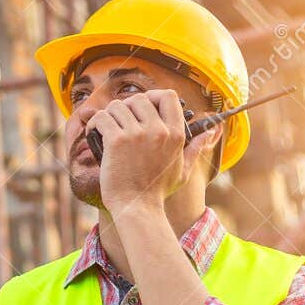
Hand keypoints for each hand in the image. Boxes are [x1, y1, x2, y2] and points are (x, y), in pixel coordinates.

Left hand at [88, 88, 219, 212]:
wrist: (137, 208)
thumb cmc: (157, 191)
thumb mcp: (184, 170)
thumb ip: (195, 149)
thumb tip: (210, 133)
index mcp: (176, 134)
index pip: (168, 96)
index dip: (152, 96)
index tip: (142, 109)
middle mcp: (158, 130)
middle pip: (139, 98)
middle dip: (126, 107)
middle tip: (119, 122)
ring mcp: (137, 134)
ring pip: (117, 106)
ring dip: (109, 115)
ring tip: (106, 128)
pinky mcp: (117, 141)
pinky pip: (102, 117)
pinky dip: (94, 123)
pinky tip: (94, 133)